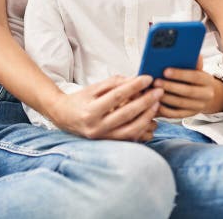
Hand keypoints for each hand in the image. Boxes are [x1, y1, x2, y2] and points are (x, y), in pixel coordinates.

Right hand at [47, 75, 162, 141]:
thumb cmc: (79, 100)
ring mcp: (103, 138)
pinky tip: (150, 120)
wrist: (63, 117)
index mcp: (90, 111)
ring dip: (147, 117)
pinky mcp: (108, 144)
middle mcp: (96, 127)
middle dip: (145, 101)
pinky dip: (142, 130)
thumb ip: (113, 83)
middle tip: (158, 92)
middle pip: (126, 114)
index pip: (117, 96)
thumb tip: (135, 79)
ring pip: (131, 130)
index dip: (134, 87)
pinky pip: (130, 139)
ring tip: (156, 105)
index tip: (148, 79)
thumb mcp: (93, 88)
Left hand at [153, 56, 222, 117]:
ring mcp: (198, 107)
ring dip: (165, 98)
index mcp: (207, 81)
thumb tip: (191, 52)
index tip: (165, 70)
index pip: (195, 76)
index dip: (180, 74)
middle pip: (187, 91)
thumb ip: (193, 62)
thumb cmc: (197, 79)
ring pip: (181, 104)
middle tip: (155, 81)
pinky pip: (176, 114)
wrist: (207, 96)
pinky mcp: (189, 115)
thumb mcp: (198, 69)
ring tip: (152, 91)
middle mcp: (206, 95)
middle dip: (170, 86)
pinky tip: (155, 103)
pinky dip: (165, 110)